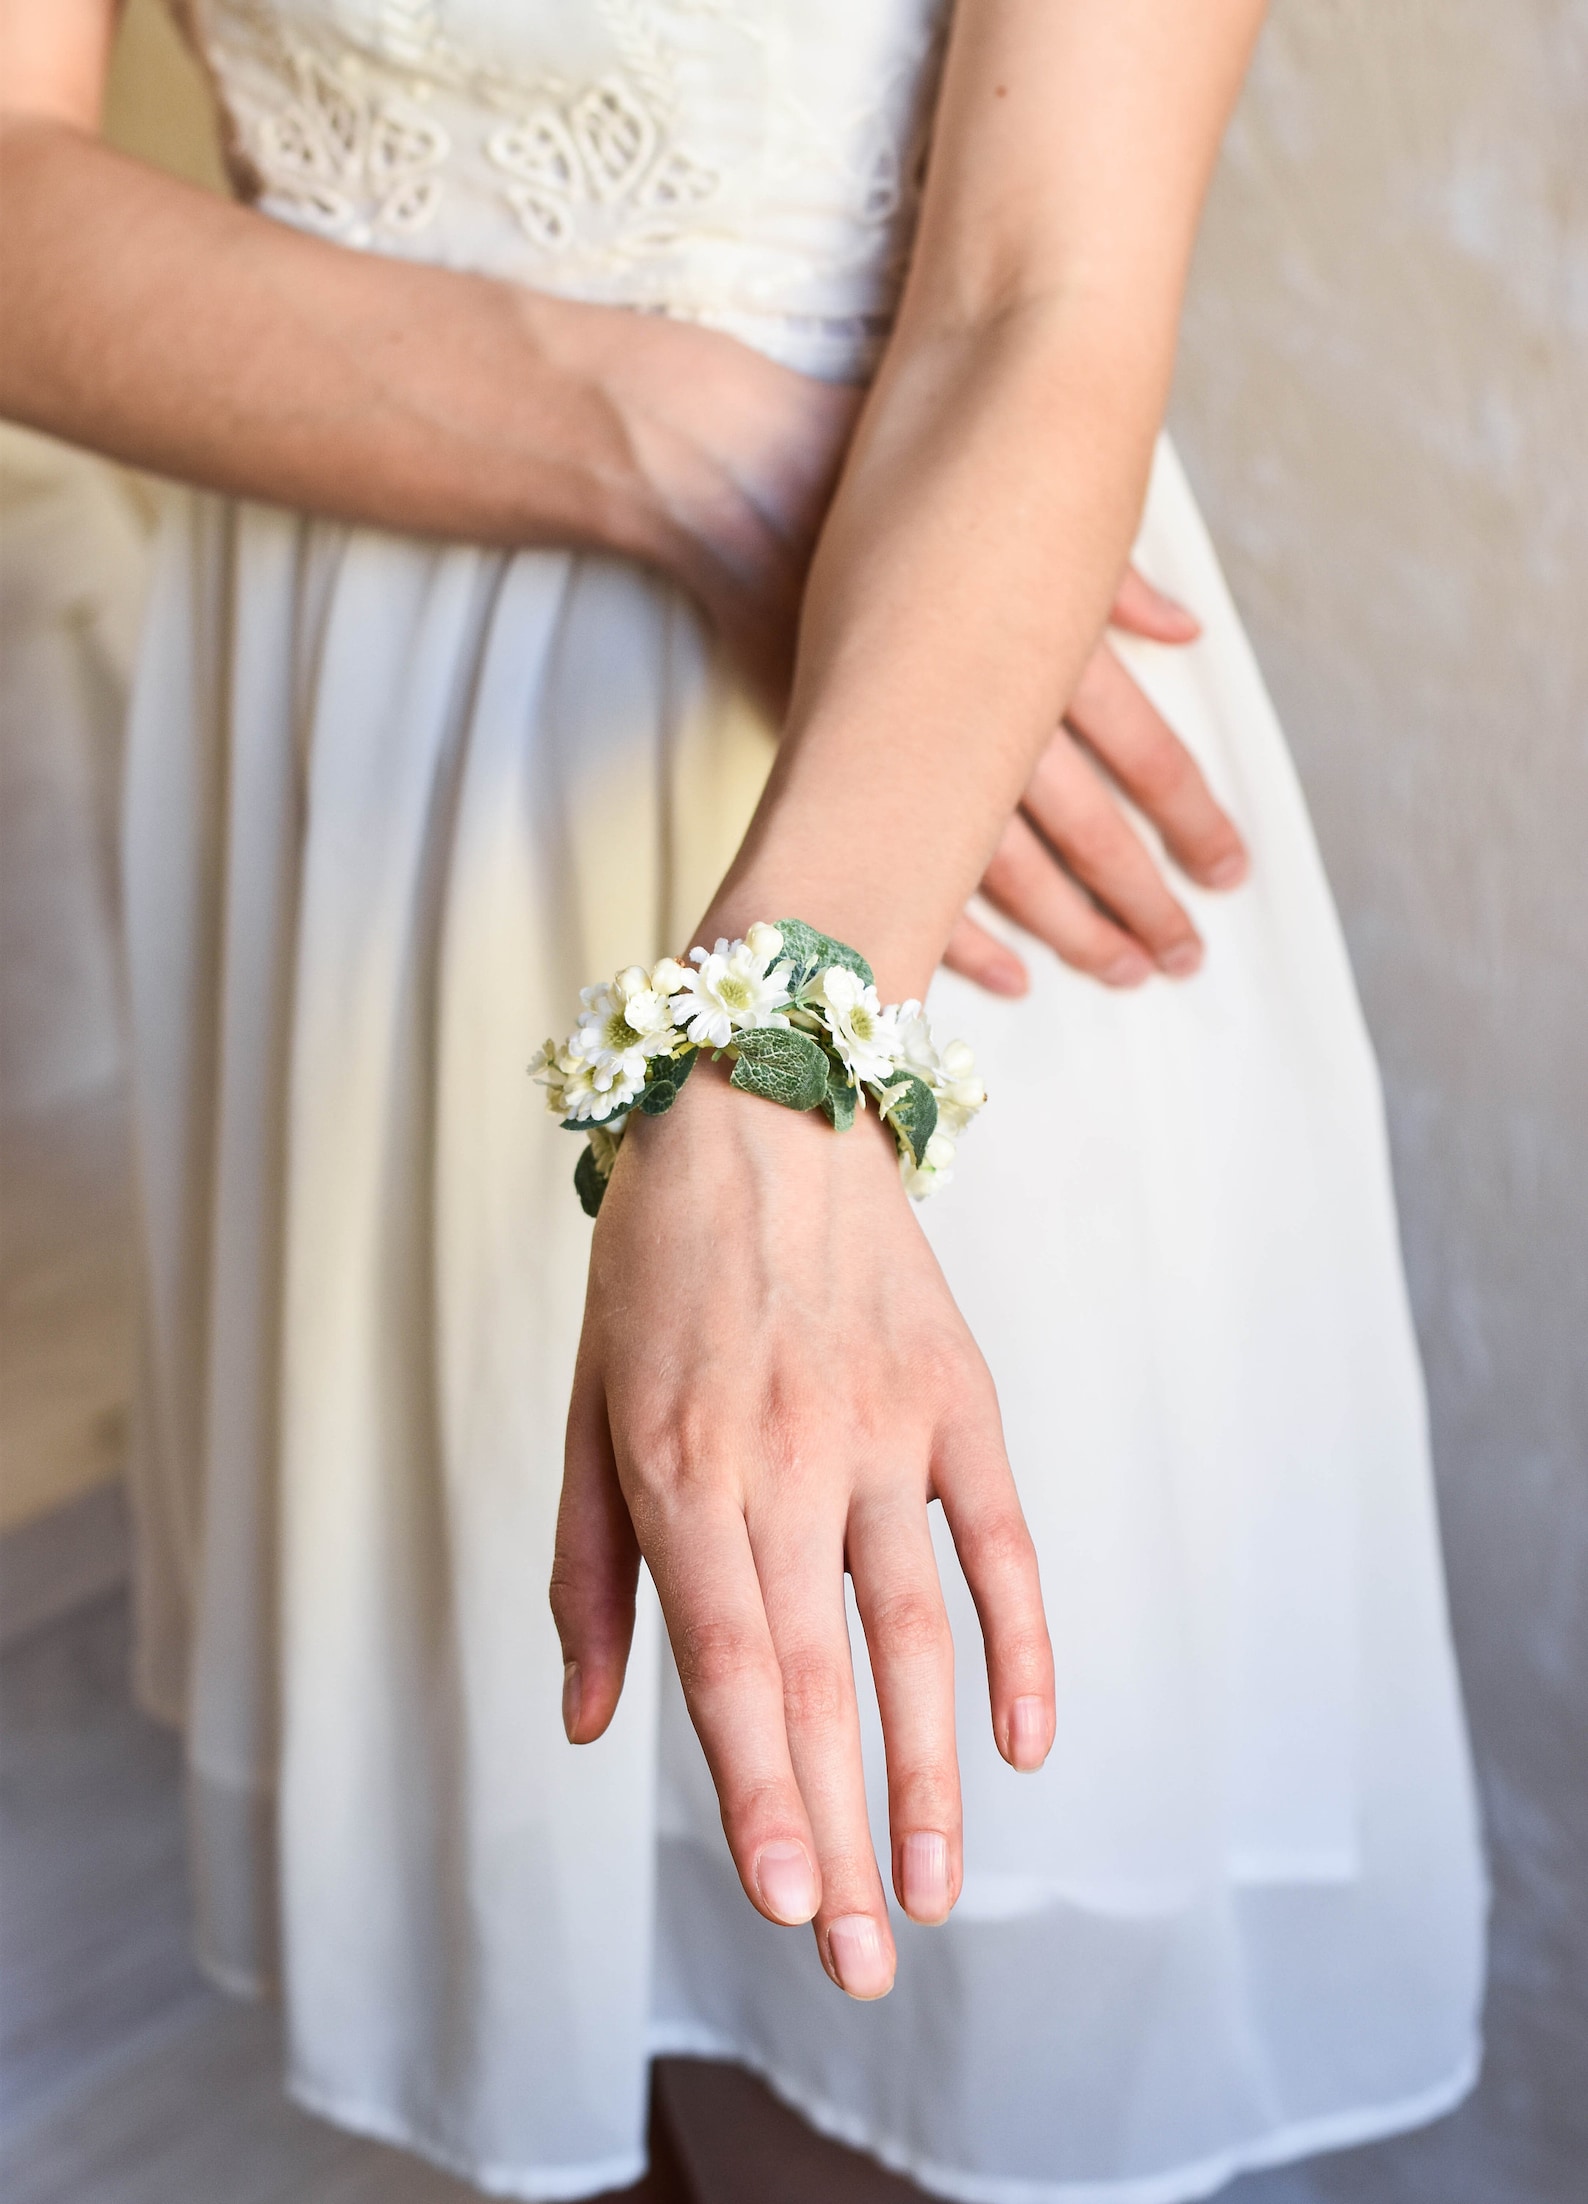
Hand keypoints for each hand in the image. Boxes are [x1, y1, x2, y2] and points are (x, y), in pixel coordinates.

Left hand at [550, 1067, 1054, 1998]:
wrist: (764, 1097)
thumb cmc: (654, 1266)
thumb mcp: (586, 1404)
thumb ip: (588, 1569)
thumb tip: (595, 1726)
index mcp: (677, 1463)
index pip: (723, 1656)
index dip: (756, 1784)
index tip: (781, 1897)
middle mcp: (783, 1455)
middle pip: (818, 1672)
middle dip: (836, 1828)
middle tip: (856, 1963)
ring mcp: (882, 1424)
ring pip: (912, 1626)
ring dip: (929, 1769)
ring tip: (935, 1891)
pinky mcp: (958, 1396)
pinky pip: (999, 1536)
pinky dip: (1020, 1640)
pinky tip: (1024, 1740)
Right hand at [616, 332, 1246, 994]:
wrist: (737, 477)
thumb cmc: (876, 472)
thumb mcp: (1001, 507)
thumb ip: (1106, 582)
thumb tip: (1187, 629)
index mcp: (1040, 639)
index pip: (1144, 753)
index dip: (1192, 818)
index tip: (1228, 870)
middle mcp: (985, 706)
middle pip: (1090, 829)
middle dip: (1143, 899)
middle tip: (1185, 954)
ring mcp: (911, 749)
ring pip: (1011, 868)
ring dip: (1070, 928)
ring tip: (1120, 969)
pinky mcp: (843, 771)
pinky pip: (909, 872)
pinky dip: (962, 932)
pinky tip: (1007, 975)